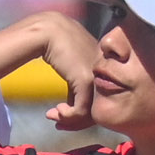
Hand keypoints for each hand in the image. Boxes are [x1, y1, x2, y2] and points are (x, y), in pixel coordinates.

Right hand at [33, 13, 100, 131]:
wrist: (49, 32)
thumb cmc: (56, 45)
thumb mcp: (70, 65)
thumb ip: (76, 81)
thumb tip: (71, 100)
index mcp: (104, 68)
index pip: (98, 97)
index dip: (81, 110)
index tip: (63, 114)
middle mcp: (105, 73)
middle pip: (95, 106)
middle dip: (76, 120)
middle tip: (59, 123)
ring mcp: (97, 77)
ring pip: (89, 111)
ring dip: (69, 119)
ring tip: (54, 116)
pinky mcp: (86, 81)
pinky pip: (81, 109)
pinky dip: (68, 115)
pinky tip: (56, 111)